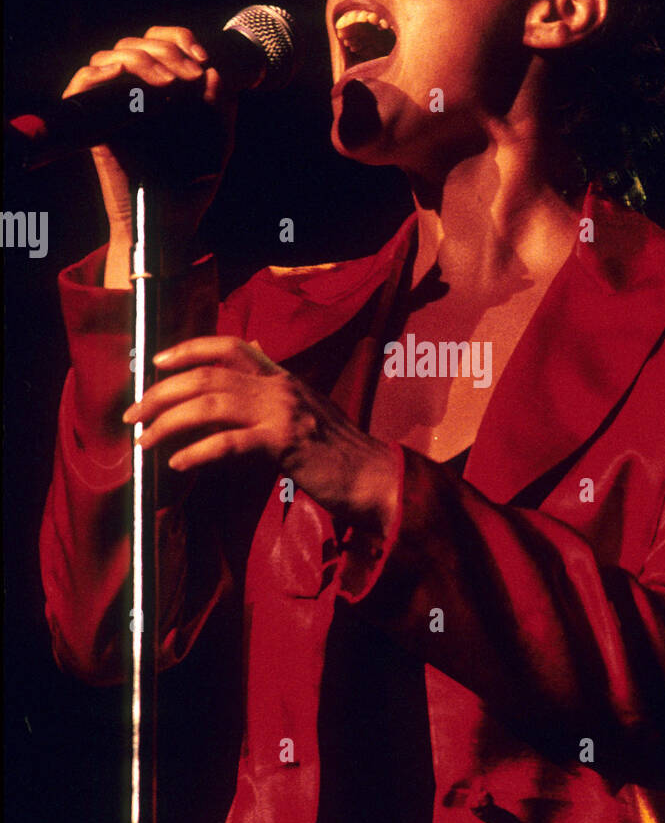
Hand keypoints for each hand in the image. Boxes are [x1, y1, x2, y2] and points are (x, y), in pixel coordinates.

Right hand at [62, 25, 236, 270]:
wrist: (171, 222)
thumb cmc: (195, 186)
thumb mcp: (219, 141)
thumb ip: (220, 106)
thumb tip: (213, 70)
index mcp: (162, 91)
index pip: (158, 42)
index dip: (178, 39)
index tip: (203, 59)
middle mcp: (135, 94)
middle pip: (134, 44)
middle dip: (166, 51)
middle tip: (191, 75)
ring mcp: (112, 108)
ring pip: (108, 56)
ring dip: (141, 60)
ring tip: (170, 83)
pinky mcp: (94, 126)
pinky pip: (81, 85)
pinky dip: (100, 74)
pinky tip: (130, 82)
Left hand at [122, 336, 399, 536]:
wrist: (374, 476)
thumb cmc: (337, 450)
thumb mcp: (306, 409)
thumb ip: (274, 387)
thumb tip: (252, 353)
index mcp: (282, 376)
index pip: (229, 345)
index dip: (188, 349)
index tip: (156, 363)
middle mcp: (280, 386)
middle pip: (207, 375)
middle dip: (161, 393)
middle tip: (132, 415)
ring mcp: (283, 411)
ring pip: (211, 404)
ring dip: (168, 422)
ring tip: (144, 442)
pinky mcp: (285, 443)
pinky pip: (229, 443)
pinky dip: (198, 451)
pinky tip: (178, 463)